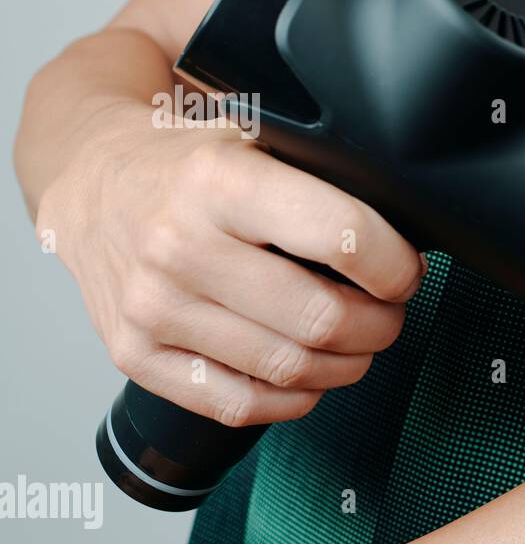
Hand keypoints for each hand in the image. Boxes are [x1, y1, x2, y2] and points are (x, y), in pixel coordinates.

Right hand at [36, 101, 424, 426]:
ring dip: (346, 363)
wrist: (94, 181)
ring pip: (290, 370)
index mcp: (219, 181)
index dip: (394, 264)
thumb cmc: (189, 164)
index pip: (341, 237)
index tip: (405, 268)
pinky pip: (240, 406)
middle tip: (388, 308)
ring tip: (356, 340)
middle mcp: (178, 246)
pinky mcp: (135, 355)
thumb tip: (410, 222)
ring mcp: (152, 307)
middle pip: (322, 318)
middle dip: (380, 321)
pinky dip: (294, 399)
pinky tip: (309, 373)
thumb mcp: (256, 137)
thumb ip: (323, 175)